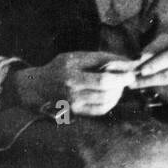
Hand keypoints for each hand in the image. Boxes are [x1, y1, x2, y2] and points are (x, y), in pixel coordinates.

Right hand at [8, 50, 135, 116]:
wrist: (37, 86)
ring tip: (118, 86)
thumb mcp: (76, 56)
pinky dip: (111, 102)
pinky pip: (100, 110)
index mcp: (71, 71)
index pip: (104, 77)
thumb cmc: (59, 68)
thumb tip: (128, 61)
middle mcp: (71, 88)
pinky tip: (110, 95)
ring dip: (118, 93)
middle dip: (122, 84)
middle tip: (127, 79)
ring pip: (106, 101)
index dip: (122, 76)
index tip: (131, 72)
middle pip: (106, 91)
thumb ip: (101, 57)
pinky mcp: (75, 111)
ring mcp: (73, 102)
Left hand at [133, 34, 167, 104]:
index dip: (155, 65)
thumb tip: (136, 61)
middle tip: (131, 82)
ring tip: (145, 81)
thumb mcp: (165, 41)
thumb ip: (151, 49)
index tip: (141, 71)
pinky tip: (157, 86)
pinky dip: (161, 94)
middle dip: (147, 80)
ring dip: (153, 88)